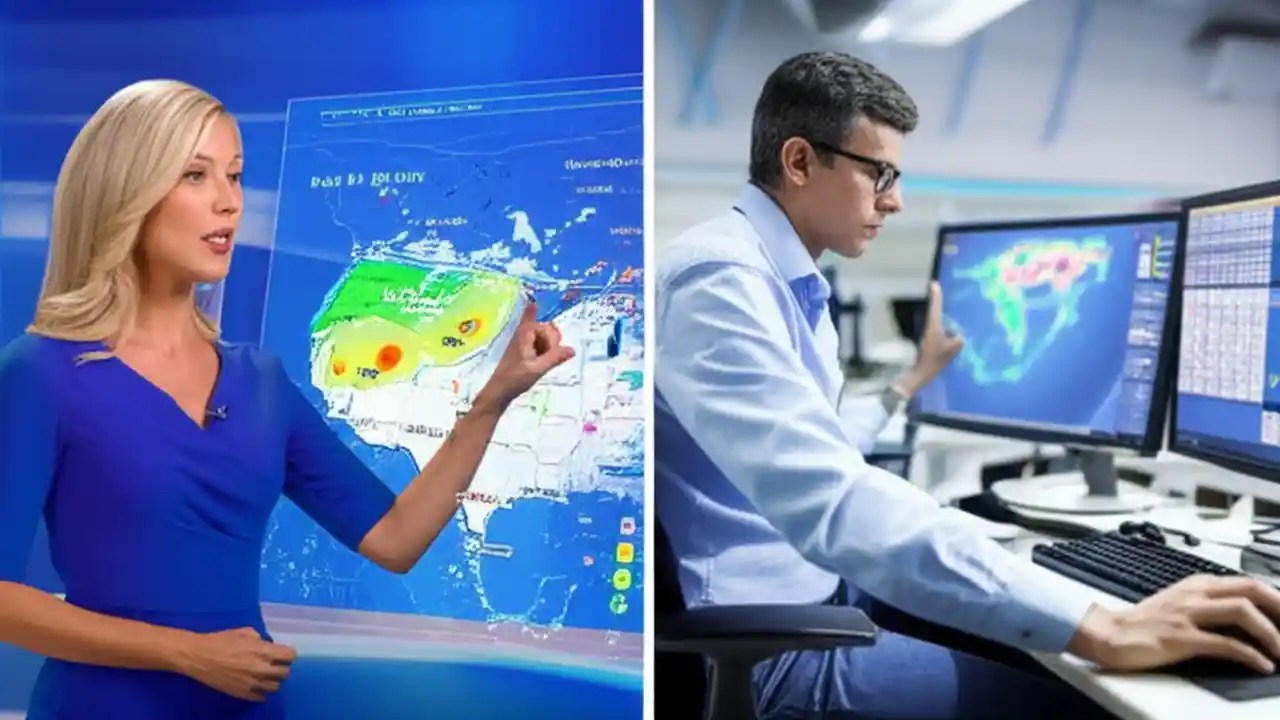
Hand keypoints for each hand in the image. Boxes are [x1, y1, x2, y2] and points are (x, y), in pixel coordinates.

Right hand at [169, 627, 296, 701]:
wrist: (199, 656)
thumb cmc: (221, 640)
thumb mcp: (244, 632)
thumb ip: (260, 639)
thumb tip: (266, 644)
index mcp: (264, 651)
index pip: (290, 656)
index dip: (287, 654)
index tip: (282, 653)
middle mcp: (262, 668)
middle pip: (286, 673)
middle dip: (282, 667)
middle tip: (274, 664)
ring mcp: (252, 683)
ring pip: (275, 687)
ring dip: (273, 680)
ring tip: (265, 675)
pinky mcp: (242, 693)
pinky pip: (261, 697)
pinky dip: (261, 692)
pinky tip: (256, 685)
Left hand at [478, 299, 575, 407]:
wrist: (499, 392)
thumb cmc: (515, 379)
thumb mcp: (537, 369)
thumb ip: (555, 358)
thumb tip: (572, 349)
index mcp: (524, 335)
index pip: (531, 314)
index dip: (535, 307)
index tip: (536, 296)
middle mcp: (524, 336)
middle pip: (545, 328)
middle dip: (552, 340)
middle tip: (551, 355)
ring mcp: (524, 344)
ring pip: (545, 338)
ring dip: (550, 348)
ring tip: (545, 362)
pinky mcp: (525, 352)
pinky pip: (541, 346)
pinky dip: (546, 352)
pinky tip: (544, 363)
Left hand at [899, 281, 963, 394]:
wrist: (923, 372)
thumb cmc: (936, 360)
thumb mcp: (952, 349)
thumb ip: (958, 340)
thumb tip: (959, 336)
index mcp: (934, 327)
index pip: (935, 308)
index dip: (936, 296)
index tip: (934, 284)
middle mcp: (930, 328)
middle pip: (936, 313)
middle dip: (940, 304)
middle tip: (944, 296)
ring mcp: (929, 335)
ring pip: (938, 323)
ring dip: (944, 320)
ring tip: (954, 321)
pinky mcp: (930, 342)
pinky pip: (940, 332)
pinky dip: (945, 332)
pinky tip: (952, 337)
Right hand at [1070, 575, 1279, 673]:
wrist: (1110, 634)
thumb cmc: (1145, 623)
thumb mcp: (1180, 603)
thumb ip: (1210, 603)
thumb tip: (1248, 616)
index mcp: (1198, 584)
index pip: (1248, 582)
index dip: (1277, 598)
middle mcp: (1195, 594)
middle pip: (1252, 590)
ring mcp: (1188, 614)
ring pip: (1243, 612)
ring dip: (1271, 633)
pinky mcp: (1181, 638)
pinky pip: (1226, 643)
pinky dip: (1251, 655)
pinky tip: (1262, 666)